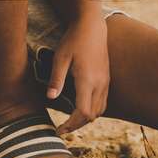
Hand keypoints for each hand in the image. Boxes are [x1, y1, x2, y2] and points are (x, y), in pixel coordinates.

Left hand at [46, 13, 109, 134]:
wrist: (92, 27)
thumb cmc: (74, 40)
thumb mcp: (60, 58)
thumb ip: (56, 79)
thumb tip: (50, 98)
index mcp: (88, 80)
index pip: (83, 113)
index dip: (71, 125)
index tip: (59, 130)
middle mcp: (100, 84)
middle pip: (92, 115)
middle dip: (77, 125)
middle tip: (62, 129)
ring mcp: (105, 82)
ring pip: (100, 110)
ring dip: (86, 119)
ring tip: (71, 121)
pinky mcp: (107, 79)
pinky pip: (103, 102)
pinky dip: (93, 110)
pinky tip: (81, 108)